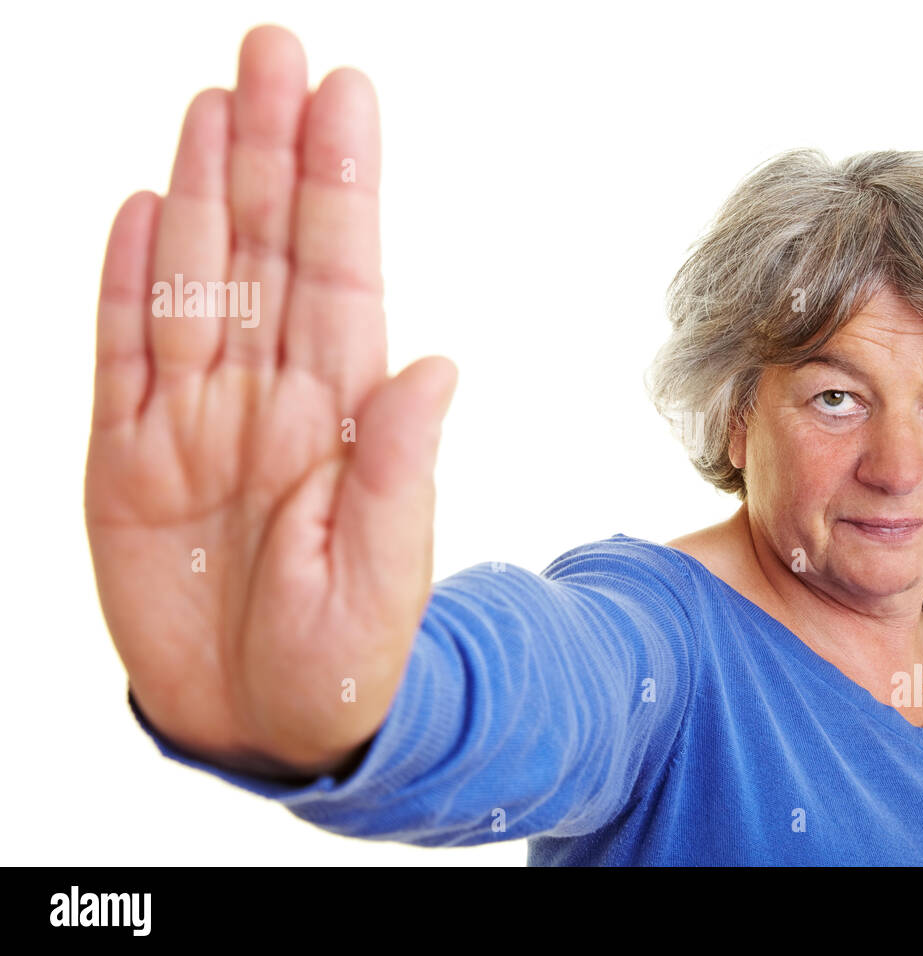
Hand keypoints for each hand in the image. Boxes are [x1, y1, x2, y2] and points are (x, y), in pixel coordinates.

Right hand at [85, 25, 456, 777]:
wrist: (267, 721)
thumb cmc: (343, 656)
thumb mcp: (381, 571)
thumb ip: (397, 465)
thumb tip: (434, 365)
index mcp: (340, 416)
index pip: (339, 274)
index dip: (338, 185)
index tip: (346, 94)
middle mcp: (269, 397)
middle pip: (264, 251)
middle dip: (269, 151)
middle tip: (274, 48)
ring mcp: (193, 420)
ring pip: (193, 279)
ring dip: (201, 190)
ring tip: (215, 102)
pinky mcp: (126, 458)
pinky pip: (120, 353)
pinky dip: (124, 282)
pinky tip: (141, 207)